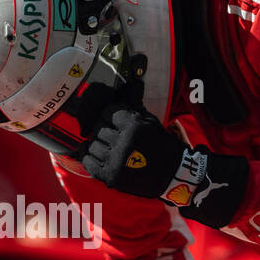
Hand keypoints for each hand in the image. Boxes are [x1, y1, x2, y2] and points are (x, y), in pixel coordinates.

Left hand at [80, 106, 248, 226]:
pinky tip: (94, 153)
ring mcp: (115, 161)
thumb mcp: (149, 121)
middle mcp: (122, 143)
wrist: (172, 173)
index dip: (109, 114)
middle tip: (110, 133)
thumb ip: (134, 105)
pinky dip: (88, 157)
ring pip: (92, 145)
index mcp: (133, 126)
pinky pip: (88, 162)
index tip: (113, 119)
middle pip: (99, 128)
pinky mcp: (110, 176)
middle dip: (103, 129)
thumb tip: (129, 82)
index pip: (108, 112)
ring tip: (106, 145)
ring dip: (97, 144)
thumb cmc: (160, 145)